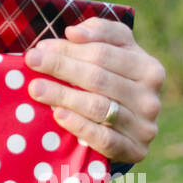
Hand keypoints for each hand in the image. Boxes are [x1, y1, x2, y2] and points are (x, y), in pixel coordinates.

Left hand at [22, 18, 164, 165]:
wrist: (127, 130)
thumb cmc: (112, 81)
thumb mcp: (113, 51)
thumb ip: (98, 32)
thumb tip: (73, 32)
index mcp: (149, 68)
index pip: (103, 53)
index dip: (69, 49)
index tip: (40, 47)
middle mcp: (150, 97)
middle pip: (98, 78)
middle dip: (60, 67)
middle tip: (31, 62)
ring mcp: (145, 126)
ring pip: (98, 106)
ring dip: (62, 95)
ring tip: (35, 88)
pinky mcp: (135, 150)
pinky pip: (104, 138)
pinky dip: (79, 125)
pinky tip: (58, 114)